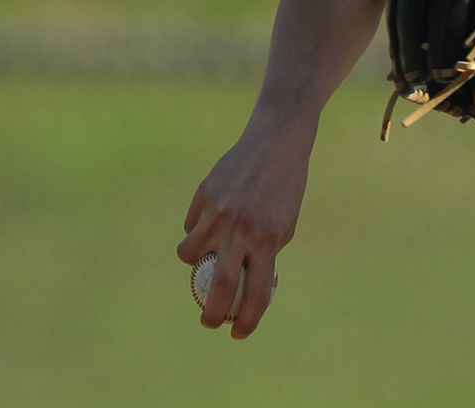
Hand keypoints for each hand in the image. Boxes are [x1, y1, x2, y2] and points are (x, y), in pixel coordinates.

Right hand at [177, 110, 315, 337]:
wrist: (276, 142)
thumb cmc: (284, 189)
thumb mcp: (284, 225)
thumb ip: (265, 255)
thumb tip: (244, 290)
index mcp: (268, 239)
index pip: (256, 294)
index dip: (247, 321)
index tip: (238, 332)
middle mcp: (241, 227)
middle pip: (220, 286)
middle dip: (211, 313)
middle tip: (209, 321)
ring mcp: (218, 210)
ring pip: (189, 254)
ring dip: (194, 264)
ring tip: (206, 259)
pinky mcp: (203, 193)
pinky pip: (190, 225)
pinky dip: (195, 231)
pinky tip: (210, 221)